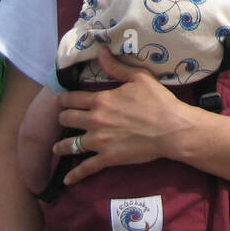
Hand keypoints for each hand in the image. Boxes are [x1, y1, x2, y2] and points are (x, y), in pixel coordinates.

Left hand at [53, 47, 196, 185]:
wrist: (171, 129)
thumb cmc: (158, 101)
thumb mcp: (139, 77)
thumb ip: (116, 67)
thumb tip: (100, 51)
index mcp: (101, 100)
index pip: (72, 98)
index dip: (63, 98)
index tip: (61, 99)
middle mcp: (95, 120)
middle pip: (67, 120)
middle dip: (63, 118)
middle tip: (63, 120)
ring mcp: (99, 141)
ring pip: (70, 144)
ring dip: (62, 146)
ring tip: (57, 148)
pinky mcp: (107, 158)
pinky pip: (86, 168)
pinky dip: (75, 175)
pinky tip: (67, 180)